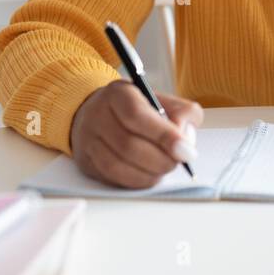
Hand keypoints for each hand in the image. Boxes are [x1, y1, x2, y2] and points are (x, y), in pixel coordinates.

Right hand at [69, 80, 203, 187]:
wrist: (99, 113)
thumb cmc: (137, 108)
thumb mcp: (162, 99)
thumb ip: (182, 113)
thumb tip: (186, 139)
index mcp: (118, 93)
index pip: (137, 115)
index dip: (164, 136)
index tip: (186, 151)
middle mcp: (97, 115)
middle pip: (128, 145)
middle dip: (160, 160)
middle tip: (177, 162)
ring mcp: (88, 140)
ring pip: (118, 166)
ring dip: (149, 173)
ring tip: (164, 168)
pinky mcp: (86, 161)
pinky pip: (112, 178)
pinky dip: (136, 181)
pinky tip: (149, 175)